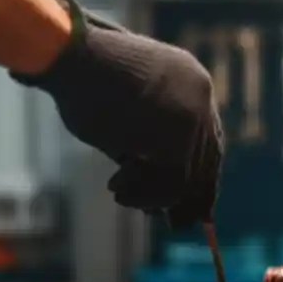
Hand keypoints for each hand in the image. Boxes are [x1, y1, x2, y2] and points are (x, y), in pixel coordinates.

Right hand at [12, 0, 222, 226]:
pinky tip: (116, 188)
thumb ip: (144, 151)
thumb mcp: (123, 116)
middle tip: (178, 224)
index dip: (201, 172)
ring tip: (119, 194)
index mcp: (191, 79)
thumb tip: (157, 203)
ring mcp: (193, 116)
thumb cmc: (84, 81)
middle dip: (190, 196)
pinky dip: (142, 194)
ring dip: (150, 194)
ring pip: (187, 177)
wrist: (74, 57)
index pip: (208, 135)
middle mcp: (201, 95)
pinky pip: (171, 184)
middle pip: (208, 158)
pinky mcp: (178, 137)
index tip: (197, 203)